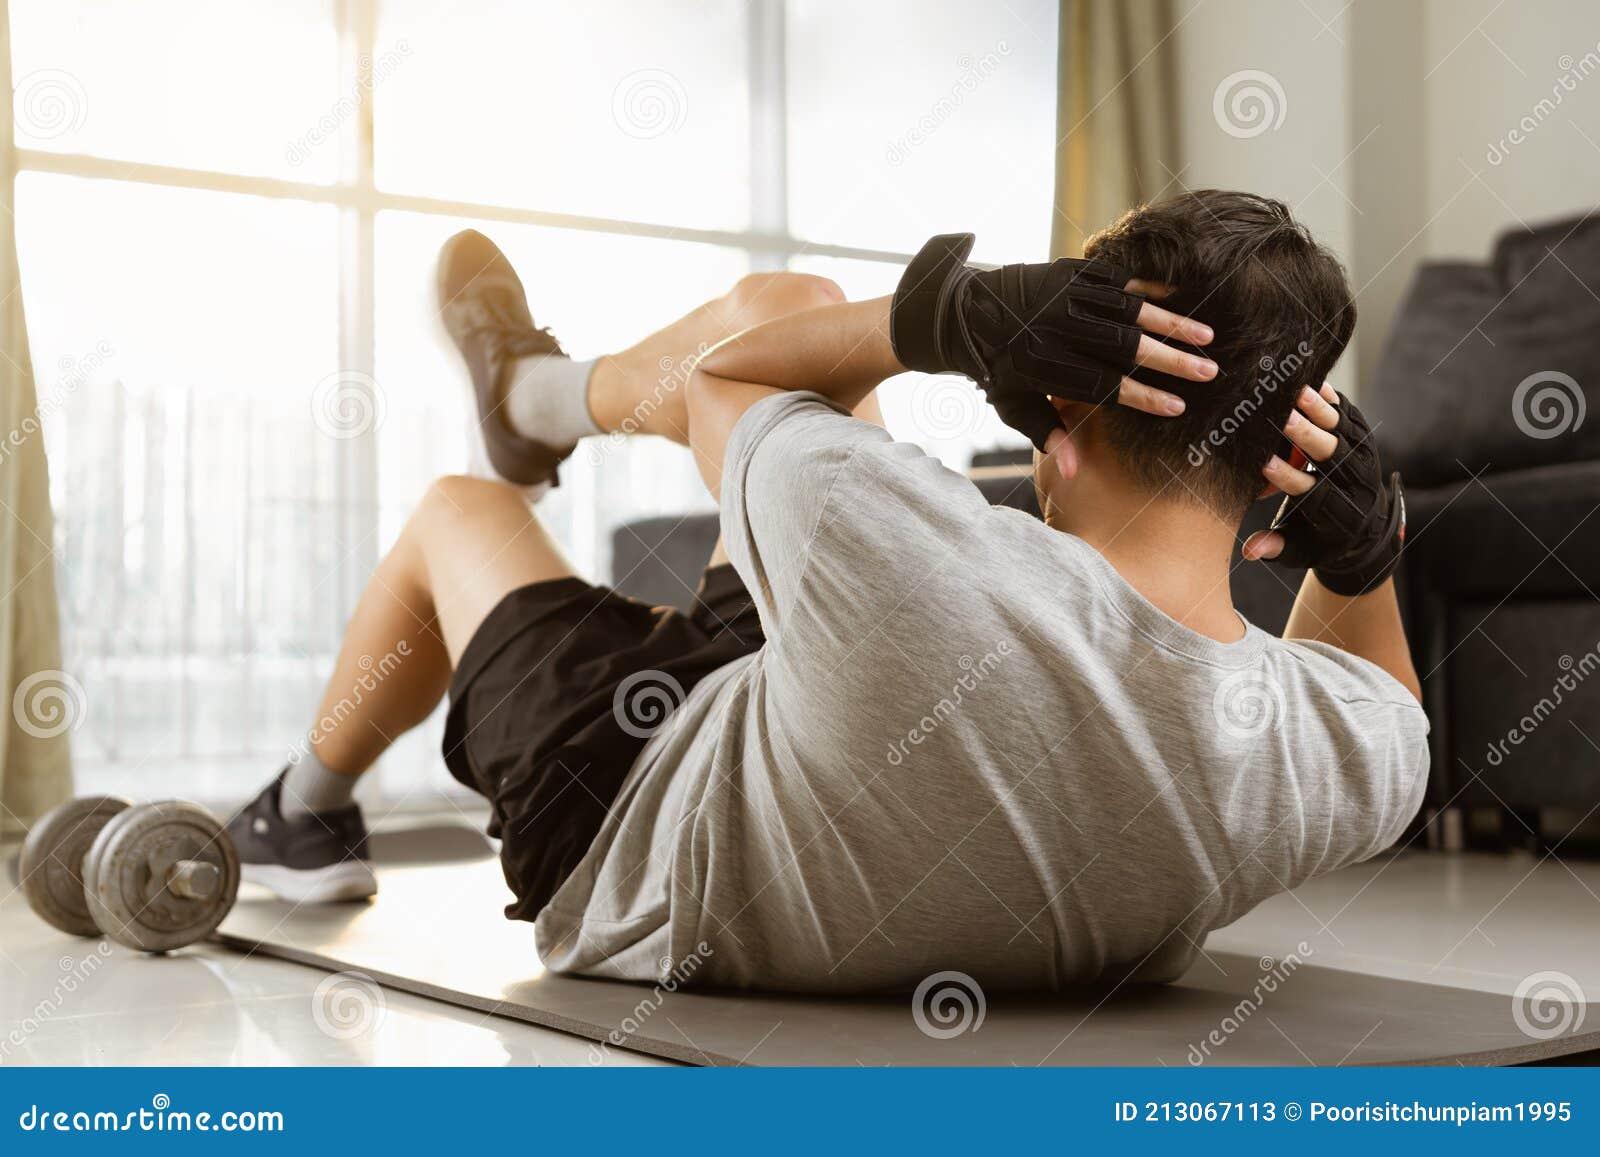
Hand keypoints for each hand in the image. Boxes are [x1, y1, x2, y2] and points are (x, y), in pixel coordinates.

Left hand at [889, 233, 1215, 460]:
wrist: (965, 312)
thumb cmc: (997, 371)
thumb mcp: (1012, 407)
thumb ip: (1046, 433)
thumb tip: (1073, 473)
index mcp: (1042, 366)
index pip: (1101, 385)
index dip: (1141, 396)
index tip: (1178, 407)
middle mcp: (1055, 328)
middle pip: (1122, 346)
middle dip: (1169, 360)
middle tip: (1208, 372)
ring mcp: (1064, 295)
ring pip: (1127, 309)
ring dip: (1170, 322)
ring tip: (1206, 336)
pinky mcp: (1070, 270)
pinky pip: (1117, 277)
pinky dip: (1150, 287)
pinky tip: (1182, 298)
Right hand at [1244, 384, 1405, 596]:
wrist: (1364, 526)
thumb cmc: (1321, 538)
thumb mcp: (1300, 550)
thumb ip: (1276, 548)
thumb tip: (1250, 551)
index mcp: (1334, 511)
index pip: (1309, 490)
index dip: (1288, 478)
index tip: (1265, 466)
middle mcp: (1352, 482)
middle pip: (1330, 456)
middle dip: (1307, 437)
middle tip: (1285, 419)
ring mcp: (1362, 457)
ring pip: (1342, 431)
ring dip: (1321, 411)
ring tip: (1300, 393)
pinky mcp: (1363, 438)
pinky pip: (1350, 415)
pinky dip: (1333, 400)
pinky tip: (1315, 384)